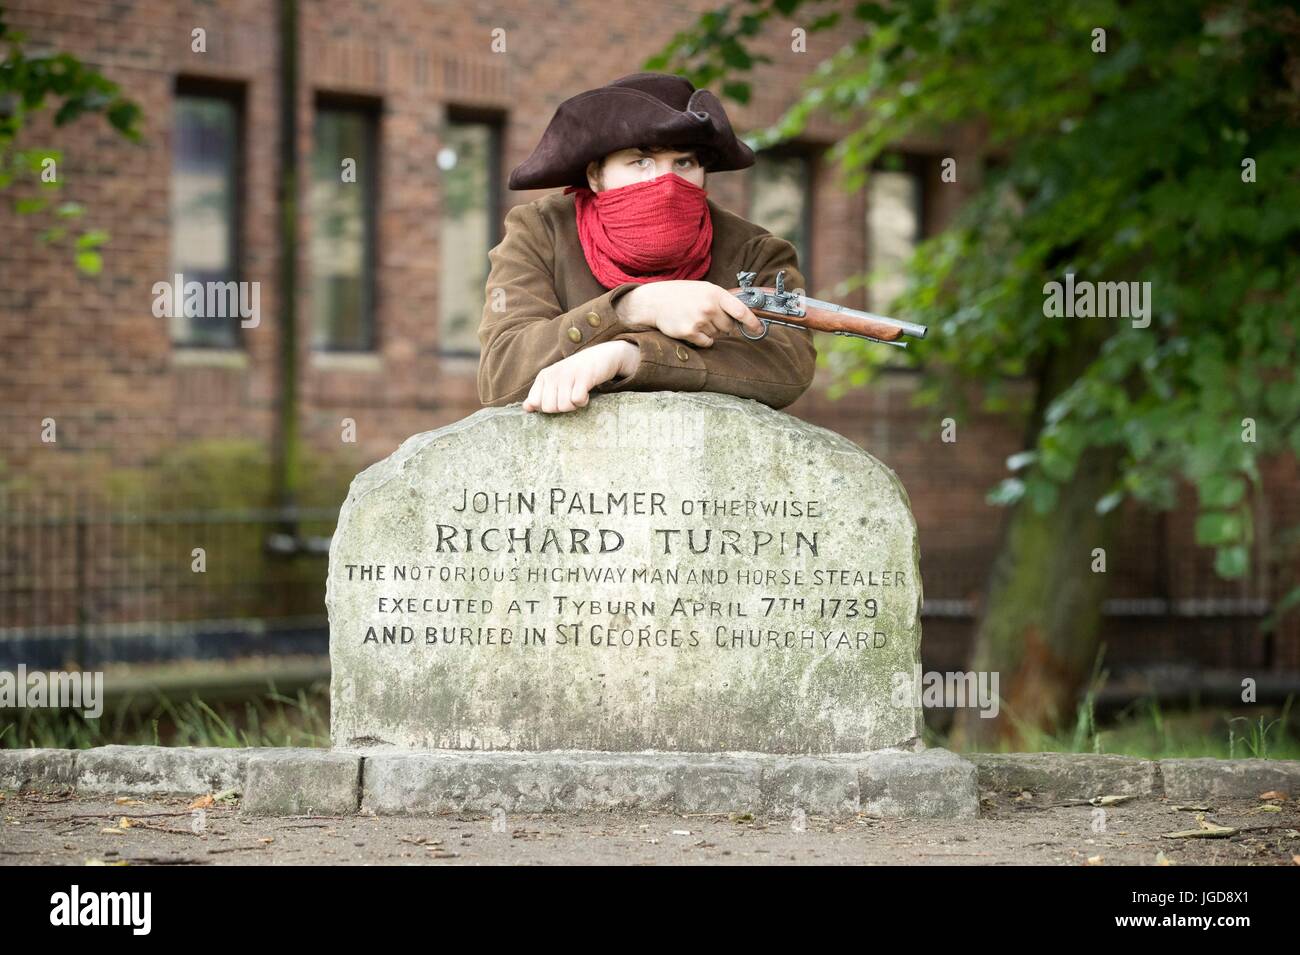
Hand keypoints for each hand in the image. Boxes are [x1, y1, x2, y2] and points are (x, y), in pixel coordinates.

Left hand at [522, 341, 638, 412]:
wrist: (602, 356)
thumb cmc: (577, 373)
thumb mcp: (556, 381)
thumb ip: (540, 395)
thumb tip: (526, 408)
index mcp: (544, 376)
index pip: (535, 402)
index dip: (547, 407)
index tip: (558, 399)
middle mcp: (553, 374)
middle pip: (549, 408)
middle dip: (562, 408)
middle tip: (571, 396)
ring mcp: (568, 374)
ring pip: (564, 406)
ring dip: (574, 405)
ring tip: (579, 393)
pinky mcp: (583, 377)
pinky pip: (578, 400)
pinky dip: (584, 401)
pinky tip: (586, 392)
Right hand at [616, 280, 764, 345]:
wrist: (656, 301)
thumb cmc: (683, 295)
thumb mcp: (705, 290)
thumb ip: (723, 301)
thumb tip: (744, 318)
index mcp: (716, 294)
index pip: (742, 311)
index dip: (753, 323)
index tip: (759, 330)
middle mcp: (709, 307)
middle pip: (729, 327)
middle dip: (723, 325)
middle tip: (708, 317)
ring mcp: (699, 320)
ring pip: (718, 335)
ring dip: (710, 331)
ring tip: (696, 319)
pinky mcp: (690, 332)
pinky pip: (707, 343)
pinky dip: (703, 339)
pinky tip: (692, 328)